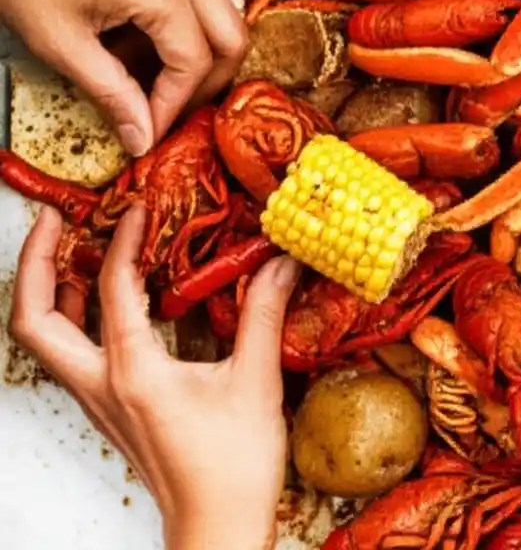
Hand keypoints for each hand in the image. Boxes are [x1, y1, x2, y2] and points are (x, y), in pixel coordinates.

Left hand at [0, 0, 247, 157]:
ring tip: (152, 76)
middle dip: (206, 85)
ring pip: (227, 18)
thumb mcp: (61, 42)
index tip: (149, 128)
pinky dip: (190, 27)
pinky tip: (147, 42)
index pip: (193, 64)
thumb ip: (112, 94)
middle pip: (232, 41)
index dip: (173, 105)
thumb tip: (141, 136)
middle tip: (167, 108)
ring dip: (200, 56)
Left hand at [9, 206, 298, 549]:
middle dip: (38, 262)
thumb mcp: (256, 382)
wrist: (217, 524)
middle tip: (55, 220)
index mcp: (134, 372)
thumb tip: (280, 264)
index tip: (137, 208)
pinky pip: (69, 355)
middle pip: (35, 317)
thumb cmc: (235, 465)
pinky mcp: (109, 410)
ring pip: (43, 339)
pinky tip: (102, 304)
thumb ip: (262, 316)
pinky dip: (72, 318)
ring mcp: (98, 400)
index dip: (124, 240)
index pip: (113, 288)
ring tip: (70, 252)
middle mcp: (102, 385)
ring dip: (50, 290)